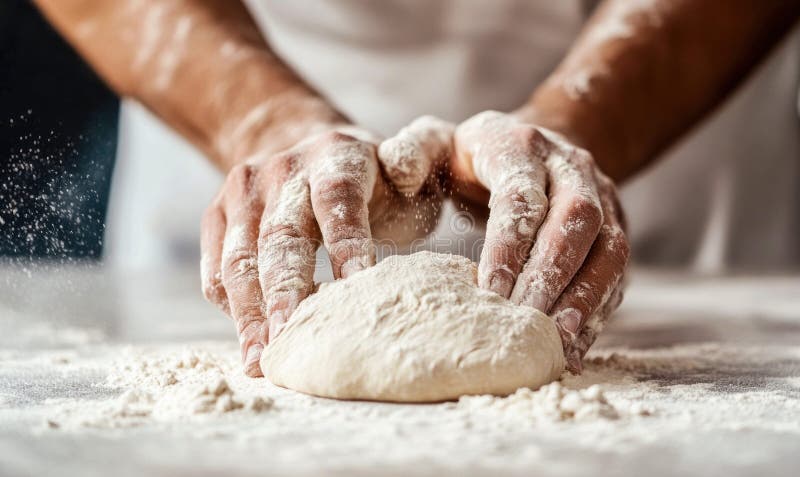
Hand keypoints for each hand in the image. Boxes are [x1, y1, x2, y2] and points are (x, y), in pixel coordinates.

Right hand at [201, 124, 450, 376]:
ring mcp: (243, 192)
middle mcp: (284, 171)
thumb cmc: (366, 178)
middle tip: (292, 343)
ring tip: (262, 361)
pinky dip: (231, 306)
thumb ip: (414, 166)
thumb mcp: (401, 168)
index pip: (339, 202)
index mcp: (335, 157)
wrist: (295, 141)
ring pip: (240, 259)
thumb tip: (406, 179)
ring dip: (250, 314)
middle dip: (285, 294)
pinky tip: (250, 339)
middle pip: (281, 237)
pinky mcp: (216, 214)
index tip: (356, 294)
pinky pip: (217, 268)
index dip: (347, 247)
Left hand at [405, 111, 629, 372]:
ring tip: (556, 342)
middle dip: (551, 276)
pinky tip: (573, 345)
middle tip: (524, 323)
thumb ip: (410, 150)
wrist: (532, 148)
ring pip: (608, 249)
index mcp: (522, 144)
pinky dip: (597, 311)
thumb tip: (400, 174)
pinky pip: (617, 273)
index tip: (488, 292)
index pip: (522, 196)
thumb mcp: (435, 140)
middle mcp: (572, 167)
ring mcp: (603, 198)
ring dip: (584, 298)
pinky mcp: (615, 230)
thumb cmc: (472, 155)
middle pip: (575, 221)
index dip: (509, 246)